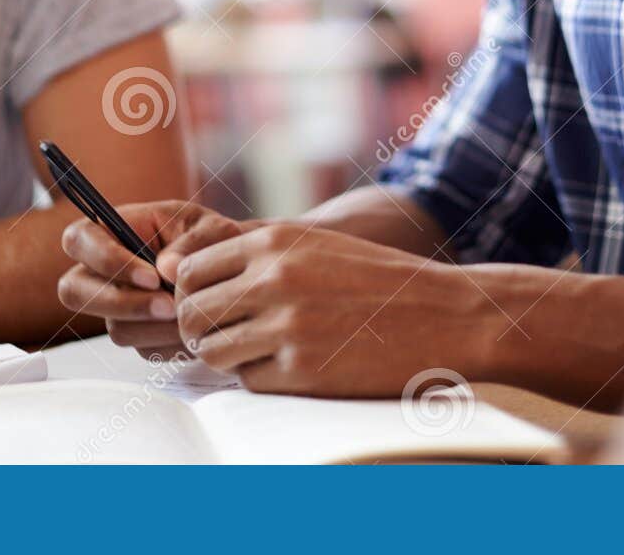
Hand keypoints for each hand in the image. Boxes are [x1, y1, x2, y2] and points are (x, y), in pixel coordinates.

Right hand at [58, 199, 244, 358]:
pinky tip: (193, 329)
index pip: (80, 240)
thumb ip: (192, 242)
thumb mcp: (213, 228)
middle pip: (74, 291)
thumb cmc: (215, 239)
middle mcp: (104, 270)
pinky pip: (141, 348)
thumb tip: (166, 268)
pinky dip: (170, 343)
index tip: (152, 277)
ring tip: (190, 316)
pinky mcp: (136, 332)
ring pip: (113, 327)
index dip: (106, 261)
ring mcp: (116, 305)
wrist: (235, 272)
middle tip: (168, 306)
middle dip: (121, 303)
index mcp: (114, 228)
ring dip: (154, 327)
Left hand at [171, 225, 485, 395]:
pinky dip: (261, 377)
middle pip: (190, 313)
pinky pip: (249, 380)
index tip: (207, 305)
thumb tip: (179, 270)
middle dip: (198, 329)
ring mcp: (287, 327)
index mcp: (274, 242)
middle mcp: (274, 280)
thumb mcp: (314, 246)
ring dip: (226, 356)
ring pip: (212, 351)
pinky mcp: (303, 371)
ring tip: (256, 350)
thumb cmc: (375, 279)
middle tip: (222, 335)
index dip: (189, 292)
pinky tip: (292, 365)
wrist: (443, 314)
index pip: (190, 270)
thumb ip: (254, 254)